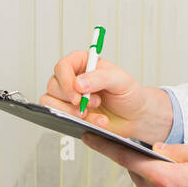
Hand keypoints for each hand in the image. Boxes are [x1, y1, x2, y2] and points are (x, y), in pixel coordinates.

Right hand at [40, 50, 171, 142]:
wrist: (135, 116)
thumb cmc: (128, 93)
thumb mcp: (120, 80)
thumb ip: (100, 78)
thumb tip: (79, 83)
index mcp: (83, 63)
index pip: (63, 66)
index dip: (66, 80)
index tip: (78, 93)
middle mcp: (73, 79)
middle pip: (54, 85)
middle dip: (72, 98)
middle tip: (93, 103)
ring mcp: (69, 98)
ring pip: (52, 103)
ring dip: (72, 112)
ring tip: (94, 114)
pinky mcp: (70, 114)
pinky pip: (61, 118)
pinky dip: (77, 122)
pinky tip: (95, 121)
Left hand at [81, 134, 187, 186]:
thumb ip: (176, 149)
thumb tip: (157, 150)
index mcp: (163, 177)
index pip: (125, 158)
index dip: (104, 146)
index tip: (88, 137)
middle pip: (136, 172)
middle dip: (146, 163)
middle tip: (168, 161)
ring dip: (156, 179)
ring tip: (183, 181)